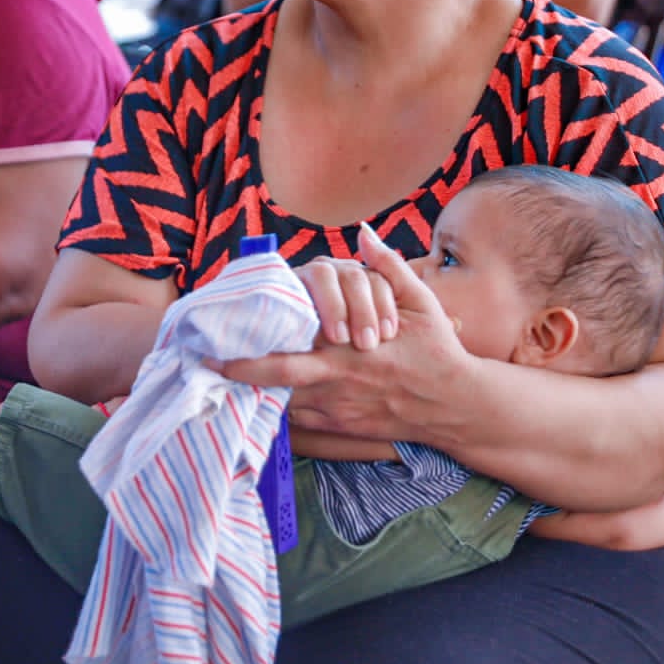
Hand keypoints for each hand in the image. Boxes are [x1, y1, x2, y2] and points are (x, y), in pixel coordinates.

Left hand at [219, 225, 470, 443]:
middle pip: (276, 385)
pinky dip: (281, 408)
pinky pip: (303, 421)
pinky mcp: (344, 429)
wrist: (456, 406)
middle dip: (239, 376)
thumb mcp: (421, 302)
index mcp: (349, 353)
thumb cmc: (438, 351)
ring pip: (284, 405)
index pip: (288, 355)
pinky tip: (264, 398)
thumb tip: (363, 233)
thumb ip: (389, 267)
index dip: (248, 354)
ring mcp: (339, 411)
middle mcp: (338, 384)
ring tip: (227, 378)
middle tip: (207, 364)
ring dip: (257, 392)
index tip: (217, 344)